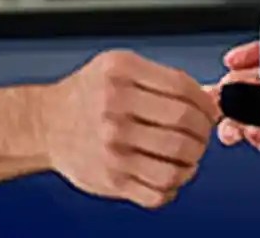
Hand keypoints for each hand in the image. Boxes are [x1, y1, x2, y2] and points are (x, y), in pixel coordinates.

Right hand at [42, 50, 220, 208]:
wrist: (46, 123)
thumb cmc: (88, 94)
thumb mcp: (121, 68)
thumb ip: (166, 79)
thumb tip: (212, 95)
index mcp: (121, 74)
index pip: (184, 88)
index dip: (206, 102)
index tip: (210, 109)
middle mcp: (115, 109)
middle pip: (185, 125)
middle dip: (204, 131)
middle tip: (201, 133)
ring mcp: (113, 147)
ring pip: (177, 162)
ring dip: (193, 160)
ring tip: (188, 155)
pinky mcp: (111, 179)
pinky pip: (158, 192)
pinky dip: (174, 186)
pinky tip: (170, 174)